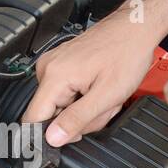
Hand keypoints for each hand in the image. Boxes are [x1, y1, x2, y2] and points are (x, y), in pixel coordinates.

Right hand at [23, 0, 167, 145]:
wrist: (135, 28)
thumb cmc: (126, 54)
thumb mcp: (106, 95)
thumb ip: (77, 119)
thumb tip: (53, 138)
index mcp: (54, 76)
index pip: (33, 119)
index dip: (52, 134)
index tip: (73, 134)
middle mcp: (48, 68)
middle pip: (51, 114)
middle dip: (79, 119)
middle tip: (102, 107)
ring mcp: (54, 64)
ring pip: (61, 105)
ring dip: (85, 108)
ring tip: (104, 95)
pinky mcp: (62, 64)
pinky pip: (66, 93)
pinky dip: (84, 97)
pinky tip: (99, 88)